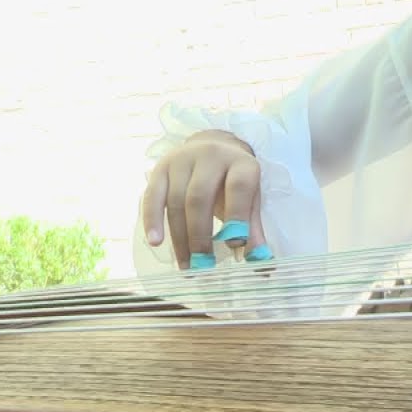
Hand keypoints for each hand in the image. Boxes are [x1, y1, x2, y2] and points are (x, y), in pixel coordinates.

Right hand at [140, 130, 269, 269]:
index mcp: (241, 163)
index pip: (238, 187)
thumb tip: (260, 262)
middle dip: (200, 235)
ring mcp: (182, 160)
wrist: (212, 147)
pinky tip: (156, 243)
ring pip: (176, 201)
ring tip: (186, 265)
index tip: (235, 245)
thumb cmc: (233, 181)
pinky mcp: (161, 168)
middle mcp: (211, 156)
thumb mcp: (250, 198)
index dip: (237, 216)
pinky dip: (152, 221)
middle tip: (203, 264)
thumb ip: (252, 228)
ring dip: (179, 237)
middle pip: (200, 197)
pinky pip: (152, 196)